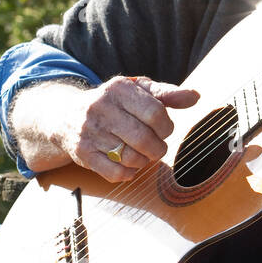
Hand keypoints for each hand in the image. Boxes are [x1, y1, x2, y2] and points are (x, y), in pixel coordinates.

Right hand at [55, 75, 197, 181]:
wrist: (66, 115)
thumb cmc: (113, 103)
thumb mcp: (138, 91)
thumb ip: (167, 94)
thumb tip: (195, 96)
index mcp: (118, 89)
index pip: (155, 113)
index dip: (166, 126)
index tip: (164, 129)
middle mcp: (101, 108)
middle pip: (143, 138)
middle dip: (158, 148)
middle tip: (157, 146)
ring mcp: (90, 132)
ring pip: (130, 158)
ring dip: (144, 161)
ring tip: (143, 154)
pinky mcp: (83, 153)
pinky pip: (114, 173)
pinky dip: (128, 173)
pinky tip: (129, 165)